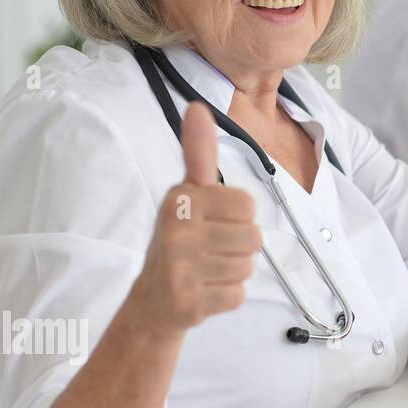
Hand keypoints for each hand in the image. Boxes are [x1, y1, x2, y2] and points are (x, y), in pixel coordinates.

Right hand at [129, 102, 259, 333]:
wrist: (153, 298)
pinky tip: (203, 291)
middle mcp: (175, 229)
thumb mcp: (188, 192)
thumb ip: (198, 152)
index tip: (212, 220)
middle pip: (253, 237)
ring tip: (206, 269)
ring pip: (247, 266)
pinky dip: (226, 296)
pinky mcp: (186, 300)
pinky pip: (238, 295)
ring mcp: (178, 267)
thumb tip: (197, 107)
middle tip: (210, 249)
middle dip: (239, 246)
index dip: (239, 216)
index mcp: (180, 198)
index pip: (248, 205)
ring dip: (233, 271)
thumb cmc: (181, 238)